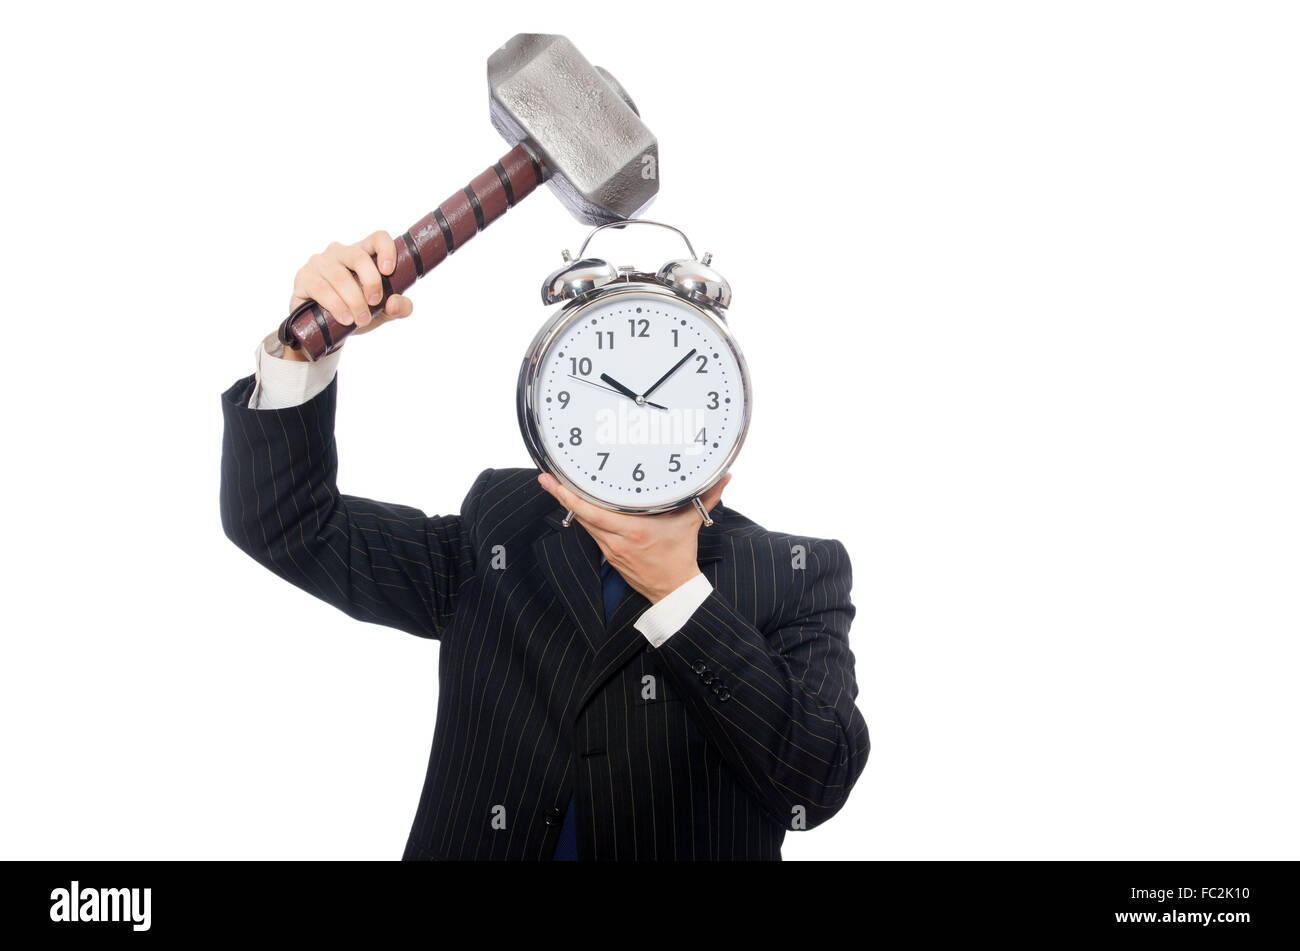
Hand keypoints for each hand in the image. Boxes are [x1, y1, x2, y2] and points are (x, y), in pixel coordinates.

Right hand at [284, 230, 414, 358]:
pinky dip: (337, 306)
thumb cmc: (356, 313)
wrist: (324, 331)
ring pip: (340, 276)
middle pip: (358, 256)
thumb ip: (398, 308)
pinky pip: (321, 289)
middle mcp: (339, 253)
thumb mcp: (382, 312)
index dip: (386, 249)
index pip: (377, 238)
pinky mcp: (304, 278)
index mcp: (362, 254)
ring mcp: (319, 263)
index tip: (389, 271)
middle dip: (371, 281)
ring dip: (354, 300)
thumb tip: (395, 303)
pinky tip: (346, 319)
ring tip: (361, 319)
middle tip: (375, 302)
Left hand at [537, 471, 731, 603]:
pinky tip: (577, 505)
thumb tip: (724, 477)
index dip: (569, 496)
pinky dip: (583, 517)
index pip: (592, 510)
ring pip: (583, 524)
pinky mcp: (609, 554)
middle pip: (580, 515)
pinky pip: (591, 532)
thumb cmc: (679, 557)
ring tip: (557, 486)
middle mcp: (616, 539)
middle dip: (561, 496)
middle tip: (547, 477)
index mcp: (633, 530)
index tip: (553, 481)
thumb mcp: (690, 522)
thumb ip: (706, 497)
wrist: (673, 590)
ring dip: (570, 506)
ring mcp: (609, 548)